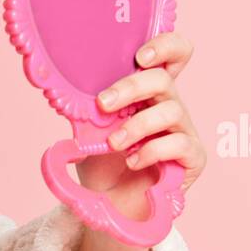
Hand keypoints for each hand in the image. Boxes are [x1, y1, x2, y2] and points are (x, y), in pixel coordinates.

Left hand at [78, 31, 206, 222]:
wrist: (111, 204)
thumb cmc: (103, 163)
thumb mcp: (89, 130)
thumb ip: (86, 108)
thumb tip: (58, 85)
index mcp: (147, 93)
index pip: (173, 55)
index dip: (164, 46)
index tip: (138, 56)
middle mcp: (169, 106)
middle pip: (163, 79)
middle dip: (130, 88)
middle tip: (103, 103)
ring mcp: (184, 130)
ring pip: (171, 111)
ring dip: (136, 126)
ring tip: (113, 144)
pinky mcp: (192, 157)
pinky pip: (179, 144)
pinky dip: (151, 151)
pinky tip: (133, 162)